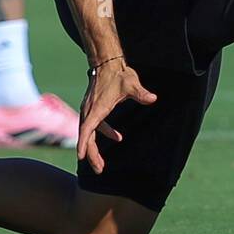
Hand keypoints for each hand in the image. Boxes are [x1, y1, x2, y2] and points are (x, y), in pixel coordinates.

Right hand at [78, 58, 156, 173]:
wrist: (107, 63)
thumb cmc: (119, 74)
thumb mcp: (131, 84)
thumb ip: (141, 93)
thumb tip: (152, 99)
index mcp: (97, 108)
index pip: (88, 129)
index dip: (83, 144)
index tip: (81, 157)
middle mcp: (89, 110)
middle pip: (86, 136)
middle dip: (91, 154)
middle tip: (99, 170)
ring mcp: (90, 109)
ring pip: (88, 133)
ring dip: (94, 148)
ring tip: (101, 165)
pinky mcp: (93, 108)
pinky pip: (96, 125)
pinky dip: (105, 133)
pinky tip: (118, 138)